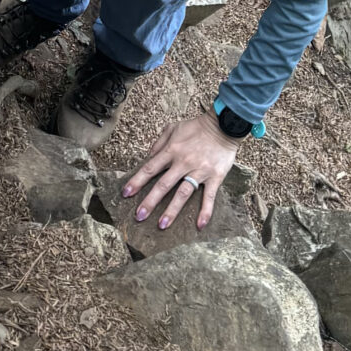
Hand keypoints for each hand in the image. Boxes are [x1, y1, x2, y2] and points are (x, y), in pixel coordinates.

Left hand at [123, 113, 240, 232]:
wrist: (224, 125)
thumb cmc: (197, 127)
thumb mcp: (173, 128)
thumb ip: (159, 143)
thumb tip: (148, 158)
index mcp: (172, 150)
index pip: (150, 168)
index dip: (137, 181)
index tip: (126, 193)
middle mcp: (184, 163)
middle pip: (163, 185)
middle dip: (150, 202)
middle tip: (139, 216)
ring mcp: (200, 171)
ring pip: (183, 194)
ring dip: (172, 210)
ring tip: (162, 225)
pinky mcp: (215, 177)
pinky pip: (209, 196)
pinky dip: (205, 211)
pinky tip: (200, 225)